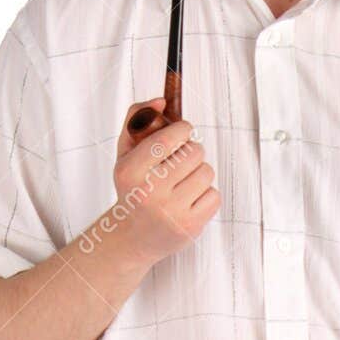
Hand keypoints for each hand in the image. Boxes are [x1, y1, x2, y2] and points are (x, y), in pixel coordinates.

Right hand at [110, 101, 220, 267]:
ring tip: (183, 182)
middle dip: (191, 152)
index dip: (183, 129)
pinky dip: (205, 194)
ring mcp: (171, 211)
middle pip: (195, 151)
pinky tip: (189, 200)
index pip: (171, 136)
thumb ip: (136, 119)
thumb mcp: (125, 155)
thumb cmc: (132, 190)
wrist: (132, 238)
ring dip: (199, 173)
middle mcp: (149, 191)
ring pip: (207, 172)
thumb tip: (161, 101)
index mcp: (131, 171)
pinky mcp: (189, 226)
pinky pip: (214, 195)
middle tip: (181, 161)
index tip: (181, 133)